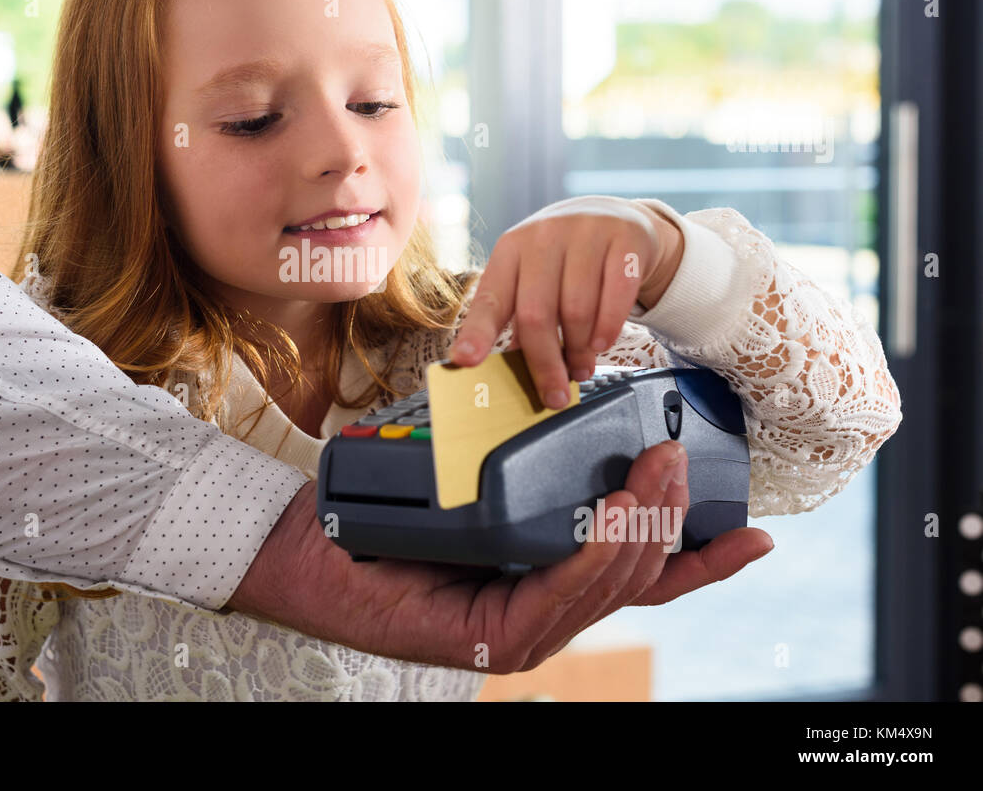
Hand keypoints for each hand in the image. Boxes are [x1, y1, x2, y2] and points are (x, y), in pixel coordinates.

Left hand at [228, 440, 772, 673]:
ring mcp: (527, 633)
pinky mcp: (497, 641)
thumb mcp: (476, 485)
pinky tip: (614, 518)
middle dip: (671, 516)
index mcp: (552, 583)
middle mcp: (548, 614)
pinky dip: (595, 555)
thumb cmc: (390, 517)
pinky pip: (562, 595)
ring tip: (654, 471)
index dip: (702, 558)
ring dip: (640, 524)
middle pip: (637, 575)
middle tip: (680, 456)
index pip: (641, 574)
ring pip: (610, 583)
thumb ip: (530, 477)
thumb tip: (579, 429)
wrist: (314, 548)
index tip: (756, 532)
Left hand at [449, 195, 684, 409]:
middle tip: (554, 395)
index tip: (465, 361)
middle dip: (544, 364)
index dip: (477, 333)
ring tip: (581, 369)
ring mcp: (585, 234)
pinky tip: (602, 344)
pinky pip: (616, 297)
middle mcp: (544, 237)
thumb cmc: (565, 258)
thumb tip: (514, 370)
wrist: (614, 216)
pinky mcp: (625, 239)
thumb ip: (520, 316)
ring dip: (578, 351)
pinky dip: (608, 329)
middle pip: (536, 313)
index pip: (490, 298)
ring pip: (577, 310)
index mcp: (511, 249)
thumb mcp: (534, 275)